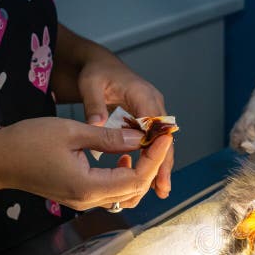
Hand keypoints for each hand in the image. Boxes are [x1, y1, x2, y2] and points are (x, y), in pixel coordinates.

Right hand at [0, 117, 171, 210]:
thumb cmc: (27, 142)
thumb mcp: (71, 132)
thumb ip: (108, 138)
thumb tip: (139, 138)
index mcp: (88, 186)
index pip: (136, 178)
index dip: (154, 157)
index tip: (163, 136)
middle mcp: (89, 200)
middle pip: (135, 190)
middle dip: (151, 165)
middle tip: (157, 139)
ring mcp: (84, 202)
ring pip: (126, 195)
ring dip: (139, 173)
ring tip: (141, 147)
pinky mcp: (79, 197)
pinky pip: (111, 192)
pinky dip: (124, 177)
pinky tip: (121, 156)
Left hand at [77, 52, 173, 198]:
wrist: (101, 65)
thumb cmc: (95, 72)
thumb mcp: (90, 85)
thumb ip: (94, 104)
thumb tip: (97, 124)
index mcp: (143, 95)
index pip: (155, 126)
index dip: (156, 150)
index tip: (152, 170)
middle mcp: (154, 104)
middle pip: (164, 139)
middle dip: (164, 164)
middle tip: (162, 188)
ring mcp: (154, 112)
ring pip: (162, 143)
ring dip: (162, 166)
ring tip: (161, 190)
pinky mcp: (148, 119)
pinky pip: (154, 141)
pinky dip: (154, 159)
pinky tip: (151, 177)